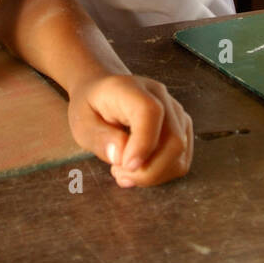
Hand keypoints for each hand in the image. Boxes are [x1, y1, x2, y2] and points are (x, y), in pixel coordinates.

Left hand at [68, 75, 192, 186]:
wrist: (104, 93)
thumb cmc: (92, 107)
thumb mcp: (81, 123)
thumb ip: (98, 138)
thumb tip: (120, 156)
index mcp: (131, 89)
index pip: (149, 112)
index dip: (143, 143)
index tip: (126, 166)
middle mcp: (160, 96)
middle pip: (173, 139)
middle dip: (148, 170)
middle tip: (118, 173)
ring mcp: (175, 111)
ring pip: (180, 153)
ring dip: (153, 174)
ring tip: (124, 172)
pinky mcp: (182, 127)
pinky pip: (180, 159)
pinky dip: (161, 173)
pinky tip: (139, 169)